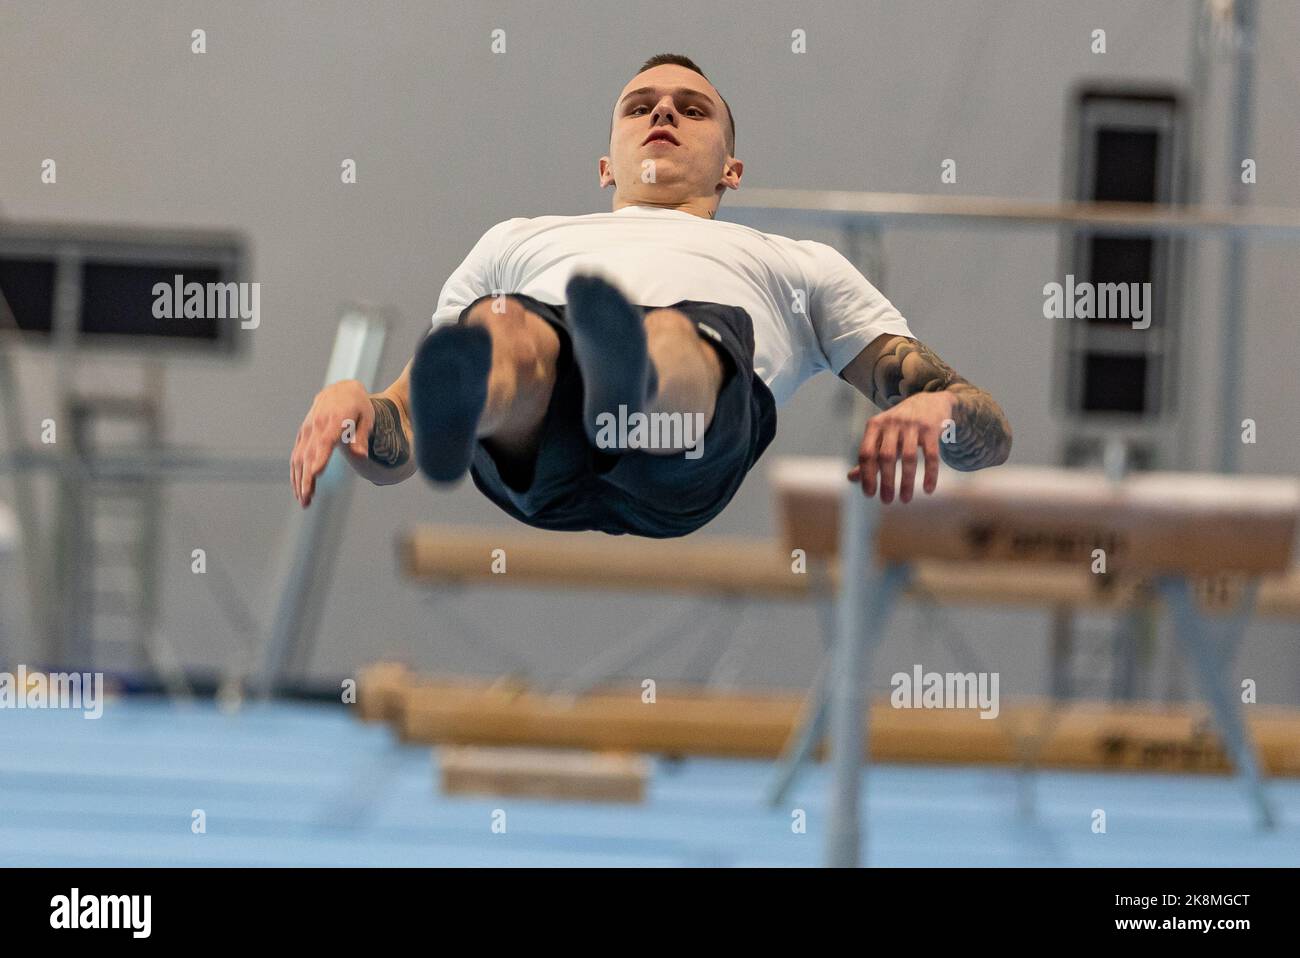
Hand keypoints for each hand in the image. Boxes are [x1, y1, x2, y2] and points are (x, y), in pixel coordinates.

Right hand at [290, 379, 373, 506]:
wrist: (341, 390)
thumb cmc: (359, 406)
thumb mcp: (367, 418)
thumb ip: (362, 437)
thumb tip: (360, 456)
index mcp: (334, 421)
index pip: (324, 443)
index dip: (318, 460)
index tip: (314, 476)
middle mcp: (316, 426)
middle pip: (307, 456)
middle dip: (305, 480)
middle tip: (306, 502)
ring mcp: (307, 430)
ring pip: (298, 458)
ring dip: (298, 481)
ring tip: (303, 502)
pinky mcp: (303, 434)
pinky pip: (296, 455)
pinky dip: (296, 472)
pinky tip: (300, 488)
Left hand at [847, 390, 955, 502]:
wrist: (929, 401)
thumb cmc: (899, 425)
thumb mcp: (881, 436)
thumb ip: (868, 456)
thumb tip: (851, 478)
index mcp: (875, 425)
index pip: (866, 453)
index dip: (866, 475)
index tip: (869, 494)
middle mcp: (892, 423)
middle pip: (886, 456)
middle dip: (886, 481)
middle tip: (886, 501)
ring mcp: (913, 425)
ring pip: (909, 457)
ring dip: (906, 481)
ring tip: (905, 499)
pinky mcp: (932, 428)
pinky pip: (931, 455)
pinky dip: (930, 474)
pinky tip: (928, 490)